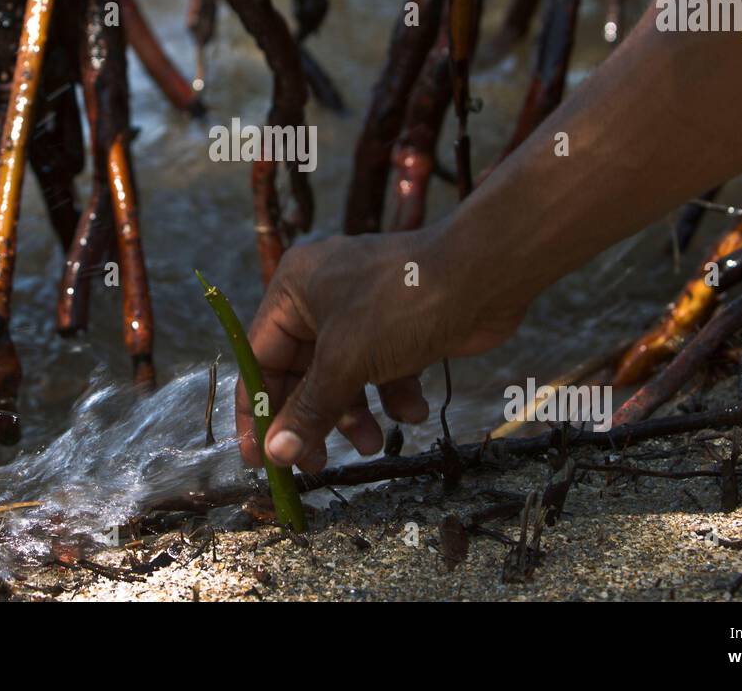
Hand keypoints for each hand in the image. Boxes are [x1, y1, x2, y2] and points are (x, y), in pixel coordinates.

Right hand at [236, 224, 526, 471]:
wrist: (483, 276)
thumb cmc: (400, 305)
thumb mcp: (345, 362)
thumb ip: (309, 410)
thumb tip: (276, 454)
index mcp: (294, 289)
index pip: (261, 357)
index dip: (259, 409)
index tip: (259, 457)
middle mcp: (323, 296)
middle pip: (303, 371)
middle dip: (314, 418)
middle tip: (316, 465)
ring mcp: (363, 310)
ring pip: (345, 376)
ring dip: (356, 414)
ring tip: (374, 444)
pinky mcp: (399, 325)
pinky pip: (383, 369)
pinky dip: (395, 394)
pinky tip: (414, 411)